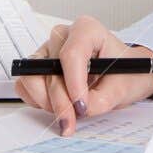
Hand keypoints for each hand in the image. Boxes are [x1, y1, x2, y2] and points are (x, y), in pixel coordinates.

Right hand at [12, 15, 152, 135]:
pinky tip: (57, 106)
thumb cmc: (127, 73)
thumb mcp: (123, 87)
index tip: (81, 106)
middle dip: (60, 102)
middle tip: (71, 122)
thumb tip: (78, 109)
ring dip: (46, 102)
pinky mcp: (38, 66)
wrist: (126, 74)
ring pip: (31, 77)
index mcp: (86, 30)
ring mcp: (47, 51)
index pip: (71, 55)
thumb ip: (101, 99)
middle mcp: (63, 37)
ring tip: (67, 112)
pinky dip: (37, 100)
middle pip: (49, 70)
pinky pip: (26, 85)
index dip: (73, 84)